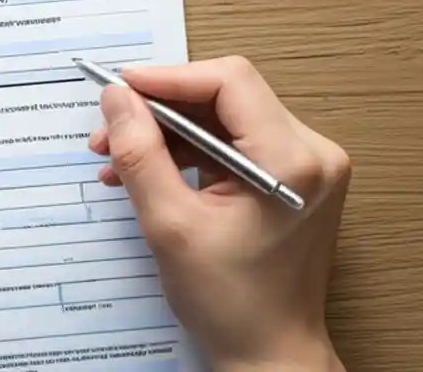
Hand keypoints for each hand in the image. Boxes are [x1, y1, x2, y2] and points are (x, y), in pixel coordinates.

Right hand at [88, 57, 349, 371]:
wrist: (270, 355)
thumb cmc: (233, 304)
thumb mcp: (169, 225)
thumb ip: (140, 154)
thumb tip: (118, 98)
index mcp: (292, 161)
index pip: (228, 82)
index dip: (168, 78)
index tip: (121, 88)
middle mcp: (312, 154)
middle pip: (225, 97)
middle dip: (161, 110)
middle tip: (111, 131)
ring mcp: (306, 166)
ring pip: (224, 119)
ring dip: (169, 133)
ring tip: (121, 158)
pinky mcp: (292, 179)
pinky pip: (233, 144)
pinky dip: (189, 152)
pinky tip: (150, 171)